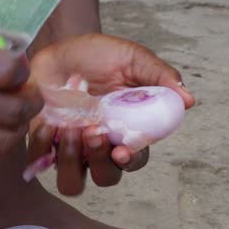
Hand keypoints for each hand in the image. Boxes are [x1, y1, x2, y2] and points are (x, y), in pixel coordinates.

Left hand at [28, 34, 194, 194]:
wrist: (62, 47)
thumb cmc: (101, 56)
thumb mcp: (133, 59)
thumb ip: (159, 77)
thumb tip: (188, 99)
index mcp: (126, 133)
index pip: (133, 160)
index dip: (129, 161)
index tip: (122, 151)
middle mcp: (99, 148)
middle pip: (105, 178)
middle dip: (100, 162)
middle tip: (93, 132)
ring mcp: (70, 149)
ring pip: (72, 182)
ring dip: (71, 162)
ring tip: (69, 129)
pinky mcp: (43, 143)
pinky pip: (40, 160)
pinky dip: (43, 145)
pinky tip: (47, 122)